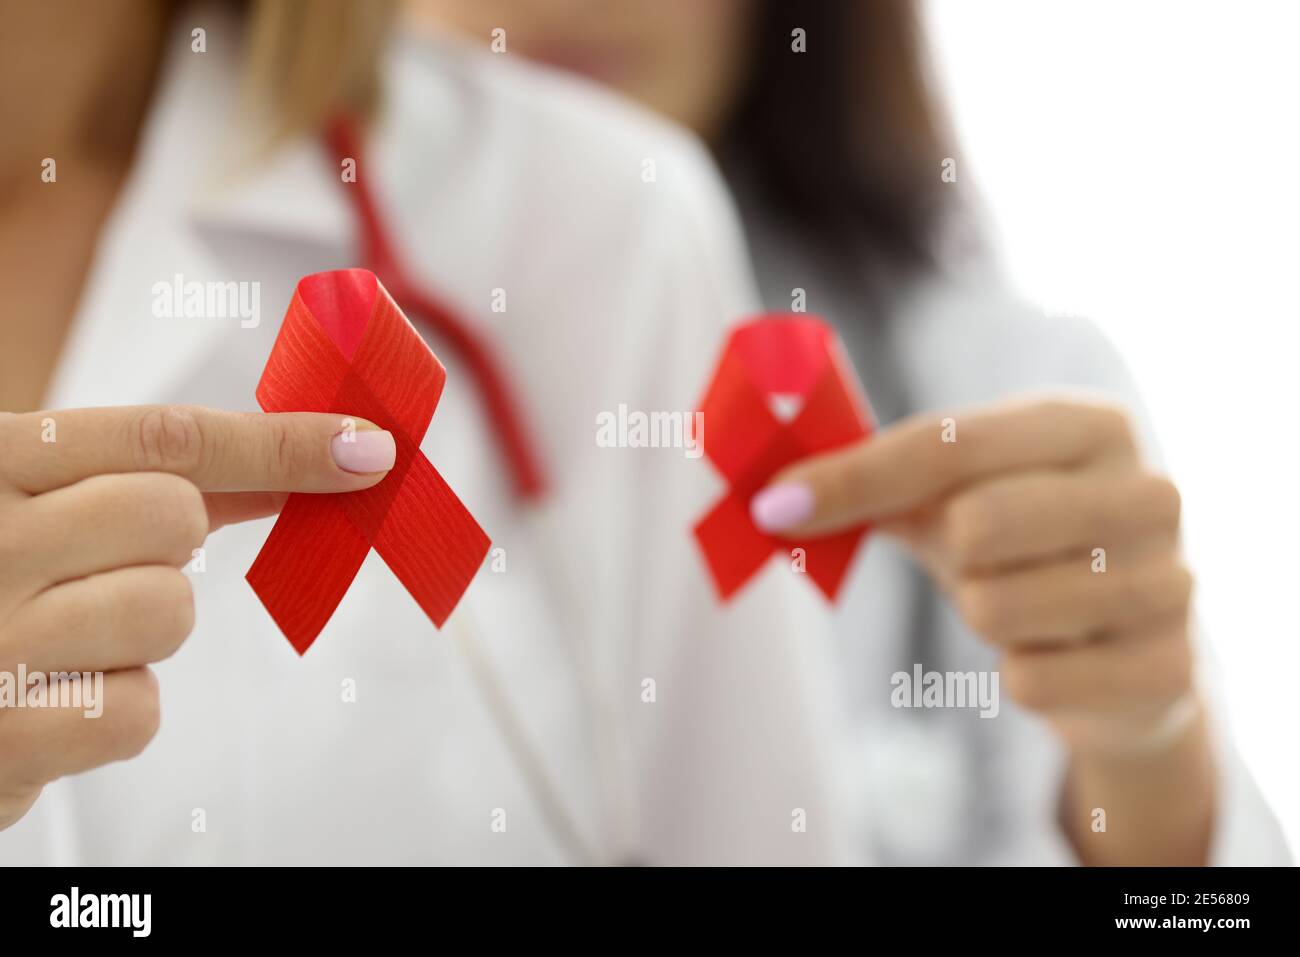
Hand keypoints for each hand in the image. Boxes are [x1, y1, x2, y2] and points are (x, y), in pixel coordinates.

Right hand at [0, 405, 395, 829]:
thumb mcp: (34, 505)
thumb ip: (151, 479)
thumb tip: (298, 464)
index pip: (163, 437)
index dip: (280, 443)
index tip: (368, 448)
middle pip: (172, 518)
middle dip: (169, 547)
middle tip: (105, 568)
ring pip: (165, 612)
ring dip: (140, 632)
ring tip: (62, 639)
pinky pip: (136, 711)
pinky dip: (114, 711)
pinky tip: (51, 701)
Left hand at [750, 397, 1196, 756]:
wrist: (1126, 645)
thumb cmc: (1023, 548)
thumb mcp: (958, 496)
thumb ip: (878, 481)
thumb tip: (774, 498)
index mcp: (1089, 426)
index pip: (948, 444)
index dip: (853, 476)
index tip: (777, 504)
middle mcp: (1147, 492)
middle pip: (976, 523)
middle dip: (948, 556)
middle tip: (974, 560)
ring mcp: (1170, 582)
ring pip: (994, 607)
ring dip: (983, 616)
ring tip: (1024, 605)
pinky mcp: (1167, 671)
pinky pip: (1029, 680)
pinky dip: (1018, 674)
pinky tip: (1058, 654)